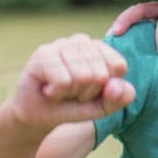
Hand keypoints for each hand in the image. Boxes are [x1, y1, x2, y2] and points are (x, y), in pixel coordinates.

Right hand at [8, 34, 134, 134]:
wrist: (38, 116)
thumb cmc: (72, 105)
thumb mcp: (102, 106)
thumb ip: (119, 97)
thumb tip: (116, 84)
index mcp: (99, 48)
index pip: (118, 66)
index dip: (106, 88)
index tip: (90, 90)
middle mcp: (81, 40)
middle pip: (101, 74)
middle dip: (87, 93)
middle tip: (71, 92)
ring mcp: (61, 44)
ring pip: (84, 77)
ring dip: (71, 93)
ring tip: (60, 90)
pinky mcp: (43, 53)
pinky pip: (64, 81)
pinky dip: (57, 93)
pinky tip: (48, 89)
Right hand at [108, 0, 157, 55]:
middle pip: (140, 9)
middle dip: (126, 20)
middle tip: (114, 33)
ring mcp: (154, 9)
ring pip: (134, 13)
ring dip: (120, 23)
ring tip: (108, 38)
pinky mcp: (151, 15)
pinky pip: (136, 19)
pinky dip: (124, 26)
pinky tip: (116, 40)